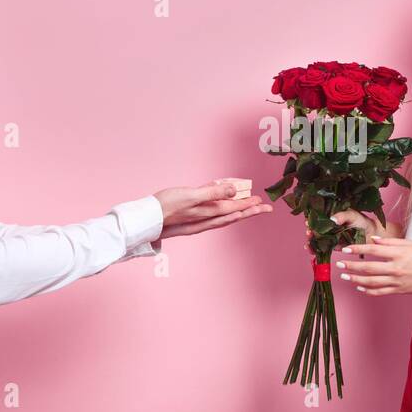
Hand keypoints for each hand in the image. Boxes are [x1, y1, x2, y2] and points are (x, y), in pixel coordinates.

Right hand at [154, 181, 271, 239]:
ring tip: (249, 208)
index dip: (248, 205)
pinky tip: (221, 208)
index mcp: (208, 214)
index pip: (234, 209)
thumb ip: (213, 192)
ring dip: (238, 212)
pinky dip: (222, 211)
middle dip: (249, 211)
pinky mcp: (190, 219)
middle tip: (265, 208)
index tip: (262, 202)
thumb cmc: (166, 206)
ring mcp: (198, 221)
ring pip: (223, 217)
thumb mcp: (191, 196)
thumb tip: (233, 190)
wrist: (146, 219)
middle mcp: (205, 220)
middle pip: (232, 216)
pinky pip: (212, 215)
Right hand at [304, 209, 384, 253]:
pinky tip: (311, 250)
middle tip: (309, 233)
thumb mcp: (352, 215)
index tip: (308, 223)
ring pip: (316, 238)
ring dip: (310, 241)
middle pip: (315, 229)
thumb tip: (332, 219)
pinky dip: (315, 249)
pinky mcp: (332, 245)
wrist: (370, 234)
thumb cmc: (361, 221)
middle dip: (310, 231)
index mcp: (331, 215)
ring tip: (308, 243)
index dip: (311, 220)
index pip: (317, 217)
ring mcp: (329, 236)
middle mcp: (328, 225)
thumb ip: (342, 216)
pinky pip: (322, 247)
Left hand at [335, 236, 411, 295]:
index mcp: (398, 254)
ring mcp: (396, 281)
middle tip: (339, 265)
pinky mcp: (398, 290)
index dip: (357, 250)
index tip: (346, 249)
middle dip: (351, 266)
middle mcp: (396, 268)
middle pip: (368, 268)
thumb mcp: (409, 244)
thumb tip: (372, 240)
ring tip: (345, 277)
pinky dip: (368, 291)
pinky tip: (359, 287)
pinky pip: (380, 292)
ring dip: (355, 279)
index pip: (373, 251)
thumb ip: (390, 242)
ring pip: (371, 282)